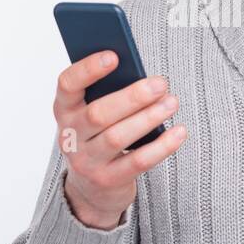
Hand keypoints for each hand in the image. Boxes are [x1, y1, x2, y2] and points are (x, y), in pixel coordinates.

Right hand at [52, 50, 187, 228]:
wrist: (90, 187)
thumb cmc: (99, 136)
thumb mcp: (94, 113)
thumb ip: (108, 93)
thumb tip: (143, 78)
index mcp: (64, 110)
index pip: (67, 85)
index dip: (88, 69)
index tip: (114, 55)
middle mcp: (69, 136)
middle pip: (99, 114)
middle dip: (132, 97)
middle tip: (161, 83)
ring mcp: (86, 161)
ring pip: (118, 137)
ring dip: (148, 118)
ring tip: (172, 102)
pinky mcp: (107, 180)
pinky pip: (137, 162)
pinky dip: (161, 146)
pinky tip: (179, 132)